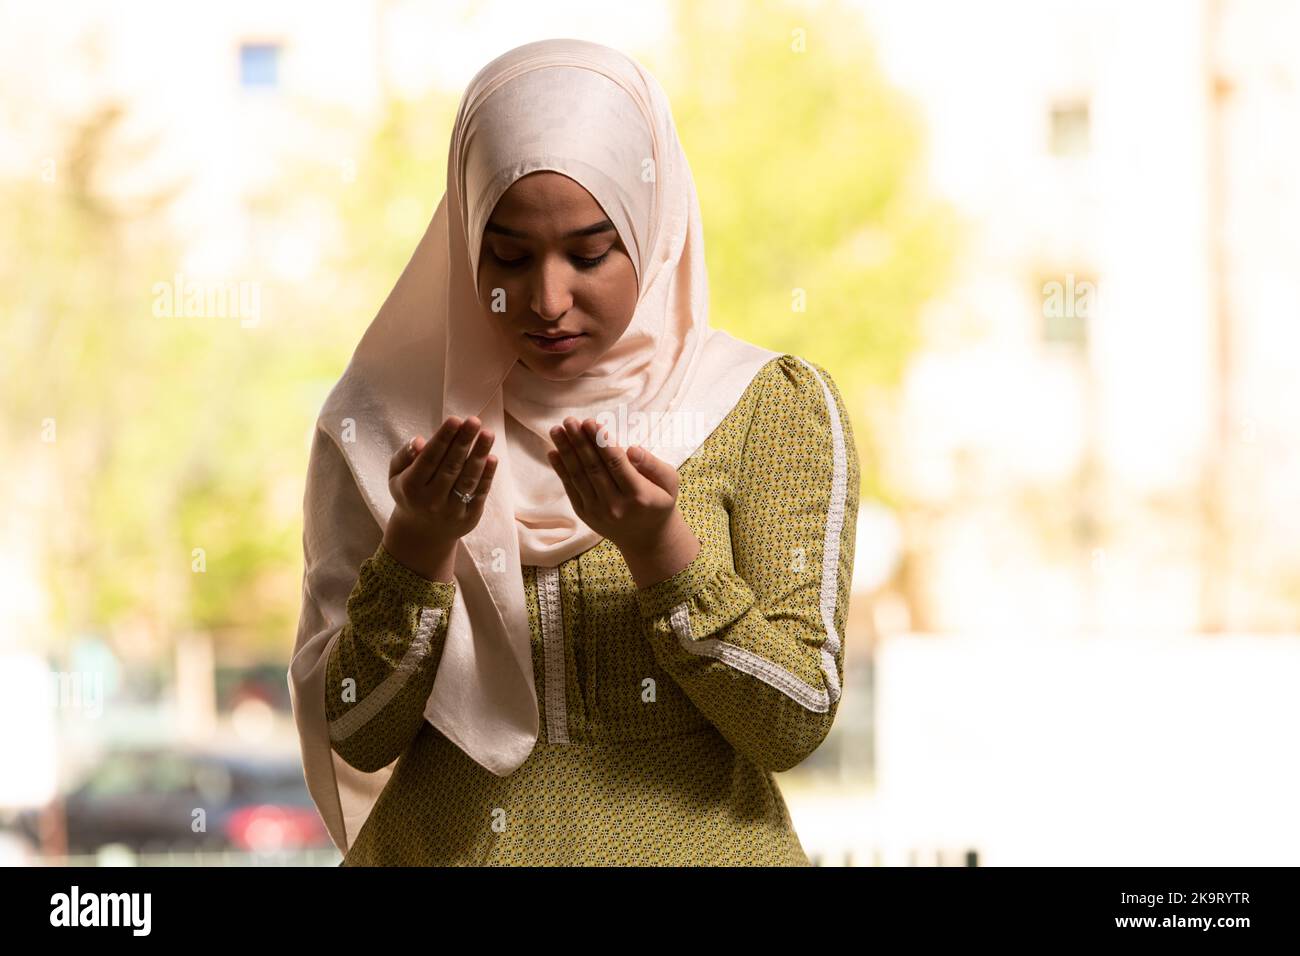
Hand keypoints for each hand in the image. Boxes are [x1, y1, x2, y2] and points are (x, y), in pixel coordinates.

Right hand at [382, 416, 495, 581]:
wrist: (422, 533)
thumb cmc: (410, 493)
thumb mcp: (396, 475)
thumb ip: (404, 455)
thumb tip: (420, 441)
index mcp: (410, 487)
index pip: (429, 459)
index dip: (443, 439)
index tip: (455, 420)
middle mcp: (431, 500)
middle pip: (450, 467)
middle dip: (463, 442)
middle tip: (474, 421)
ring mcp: (451, 510)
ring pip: (467, 480)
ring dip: (479, 455)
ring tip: (488, 434)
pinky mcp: (469, 517)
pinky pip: (479, 493)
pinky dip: (487, 476)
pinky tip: (492, 457)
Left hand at [546, 417, 682, 553]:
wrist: (646, 538)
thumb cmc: (659, 501)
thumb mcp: (669, 482)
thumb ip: (652, 464)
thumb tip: (632, 449)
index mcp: (638, 494)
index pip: (616, 463)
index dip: (601, 442)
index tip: (590, 422)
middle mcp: (615, 505)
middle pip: (594, 468)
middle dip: (580, 442)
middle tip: (569, 420)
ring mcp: (597, 511)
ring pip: (579, 476)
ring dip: (566, 452)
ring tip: (557, 430)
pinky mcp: (585, 514)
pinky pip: (571, 488)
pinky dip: (561, 469)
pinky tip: (554, 451)